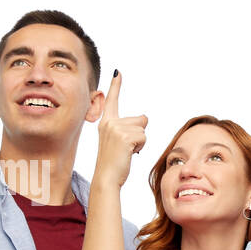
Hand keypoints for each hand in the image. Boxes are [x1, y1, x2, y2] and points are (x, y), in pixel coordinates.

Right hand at [93, 71, 146, 188]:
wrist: (106, 177)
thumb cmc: (114, 163)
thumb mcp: (120, 142)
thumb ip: (129, 128)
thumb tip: (145, 117)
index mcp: (106, 122)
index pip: (112, 100)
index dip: (115, 86)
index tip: (118, 72)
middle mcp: (109, 122)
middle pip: (140, 120)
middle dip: (139, 134)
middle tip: (125, 149)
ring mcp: (116, 128)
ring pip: (143, 129)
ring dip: (140, 142)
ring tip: (127, 152)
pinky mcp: (124, 136)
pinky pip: (144, 137)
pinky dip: (141, 147)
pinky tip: (129, 154)